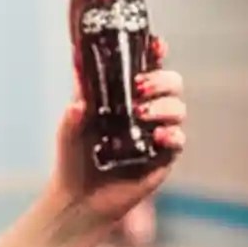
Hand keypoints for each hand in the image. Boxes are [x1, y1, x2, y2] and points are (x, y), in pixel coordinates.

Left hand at [52, 35, 186, 227]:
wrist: (79, 200)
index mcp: (124, 98)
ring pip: (178, 108)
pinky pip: (179, 139)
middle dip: (161, 80)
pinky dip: (172, 134)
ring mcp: (156, 133)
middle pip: (172, 83)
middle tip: (140, 87)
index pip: (147, 68)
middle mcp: (145, 111)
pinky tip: (157, 137)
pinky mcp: (162, 157)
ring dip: (164, 106)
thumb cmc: (74, 162)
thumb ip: (73, 113)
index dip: (156, 54)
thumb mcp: (68, 133)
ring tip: (141, 115)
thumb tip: (76, 97)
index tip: (156, 46)